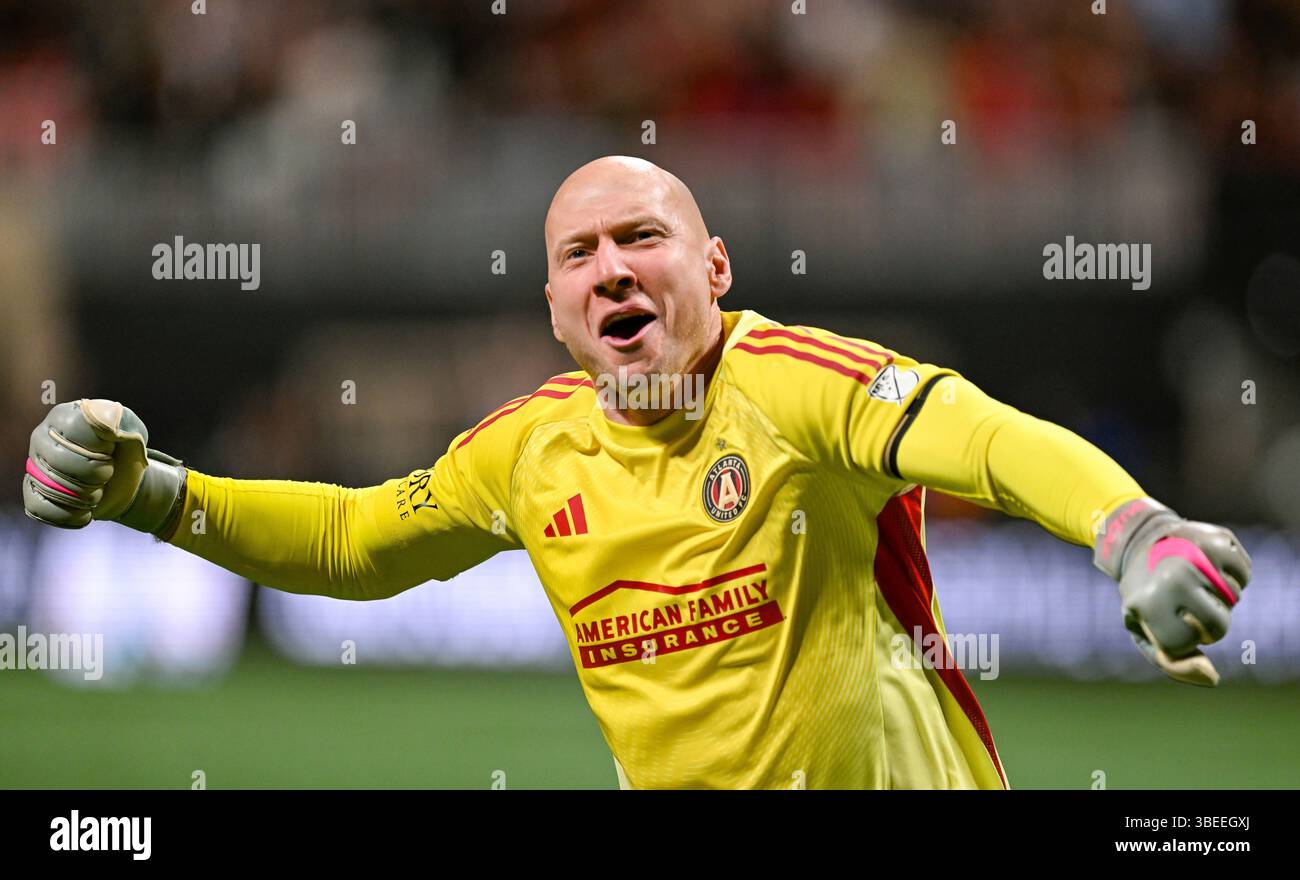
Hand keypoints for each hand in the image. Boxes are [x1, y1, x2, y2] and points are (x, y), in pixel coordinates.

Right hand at [23, 399, 183, 534]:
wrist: (123, 480)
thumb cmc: (125, 450)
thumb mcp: (133, 431)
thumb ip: (122, 420)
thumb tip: (105, 423)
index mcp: (65, 416)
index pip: (76, 436)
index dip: (101, 451)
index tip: (111, 451)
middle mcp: (41, 436)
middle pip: (61, 463)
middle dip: (95, 476)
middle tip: (106, 474)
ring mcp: (33, 464)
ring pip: (51, 488)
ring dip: (86, 498)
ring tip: (97, 490)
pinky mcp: (31, 490)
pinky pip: (40, 508)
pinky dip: (70, 516)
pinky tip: (85, 511)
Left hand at [1095, 498, 1250, 686]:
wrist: (1139, 543)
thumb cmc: (1143, 593)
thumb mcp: (1142, 629)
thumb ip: (1171, 663)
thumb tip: (1213, 677)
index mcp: (1148, 602)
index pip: (1185, 643)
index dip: (1183, 638)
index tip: (1170, 622)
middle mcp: (1173, 577)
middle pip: (1219, 626)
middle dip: (1209, 623)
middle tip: (1188, 605)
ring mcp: (1197, 555)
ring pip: (1234, 598)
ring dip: (1219, 597)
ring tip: (1192, 581)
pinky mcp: (1218, 539)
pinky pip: (1245, 575)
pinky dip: (1233, 576)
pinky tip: (1207, 567)